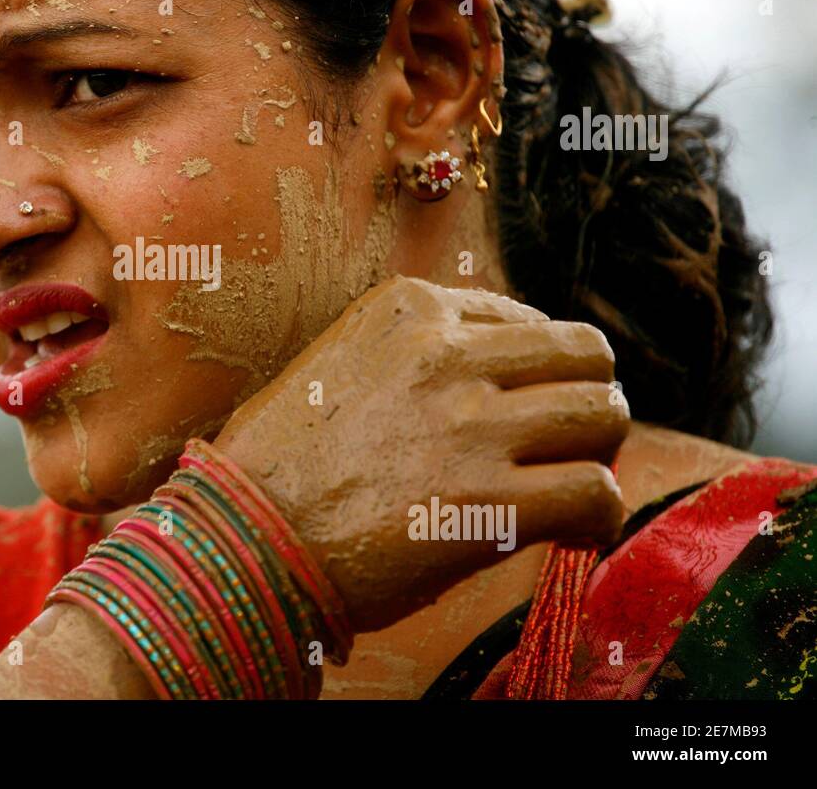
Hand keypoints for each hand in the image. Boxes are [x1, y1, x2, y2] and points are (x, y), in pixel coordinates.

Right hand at [211, 276, 627, 634]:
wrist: (243, 538)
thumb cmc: (278, 461)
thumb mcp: (339, 361)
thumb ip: (415, 351)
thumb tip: (492, 371)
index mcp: (410, 309)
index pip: (528, 321)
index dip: (536, 373)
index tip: (521, 410)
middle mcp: (449, 353)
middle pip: (585, 356)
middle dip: (584, 400)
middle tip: (562, 445)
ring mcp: (472, 425)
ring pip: (604, 414)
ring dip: (597, 453)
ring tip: (569, 485)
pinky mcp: (489, 503)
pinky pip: (596, 491)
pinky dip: (598, 515)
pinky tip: (573, 532)